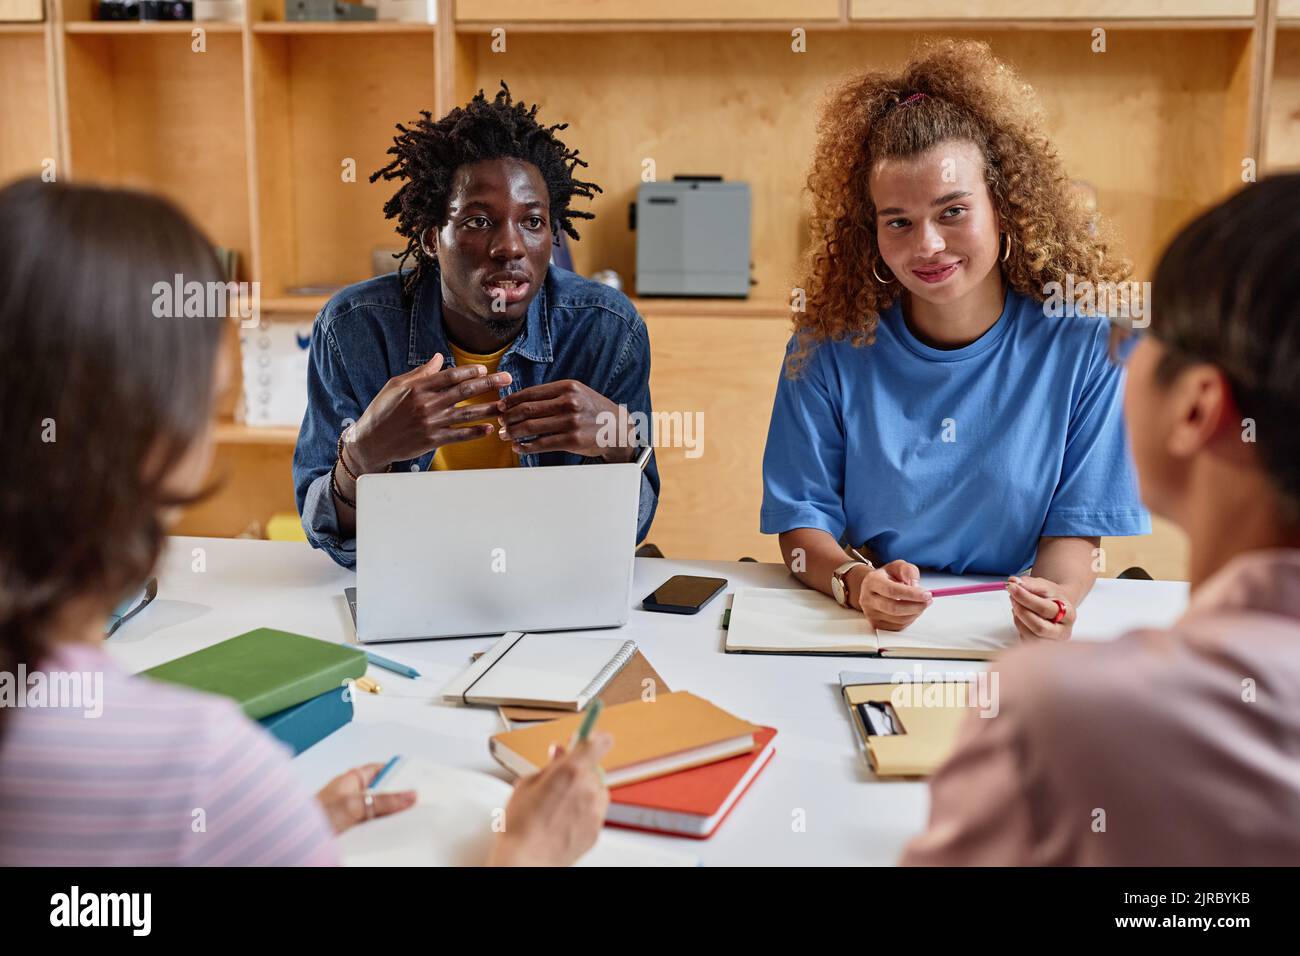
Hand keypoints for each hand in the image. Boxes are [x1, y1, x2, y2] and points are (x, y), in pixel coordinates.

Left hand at [315, 763, 416, 834]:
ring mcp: (350, 812)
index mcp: (351, 779)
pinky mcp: (349, 829)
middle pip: (382, 792)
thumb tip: (409, 795)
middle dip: (395, 798)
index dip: (398, 770)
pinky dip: (378, 830)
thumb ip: (383, 800)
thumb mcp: (355, 805)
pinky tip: (383, 834)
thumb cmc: (313, 816)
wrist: (294, 839)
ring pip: (377, 811)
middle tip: (411, 802)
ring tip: (398, 820)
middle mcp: (351, 794)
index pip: (380, 769)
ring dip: (385, 817)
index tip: (415, 775)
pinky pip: (371, 827)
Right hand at [345, 353, 512, 471]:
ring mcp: (431, 424)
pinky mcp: (432, 440)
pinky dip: (474, 432)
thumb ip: (420, 373)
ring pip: (465, 414)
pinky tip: (489, 429)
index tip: (485, 369)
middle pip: (463, 392)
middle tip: (507, 379)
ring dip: (488, 409)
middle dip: (488, 384)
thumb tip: (439, 358)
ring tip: (505, 405)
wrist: (371, 441)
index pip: (450, 376)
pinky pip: (458, 436)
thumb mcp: (396, 385)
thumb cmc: (382, 410)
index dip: (469, 372)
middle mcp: (426, 405)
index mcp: (418, 388)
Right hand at [487, 731, 613, 866]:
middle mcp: (588, 788)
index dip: (594, 737)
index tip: (589, 736)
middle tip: (558, 779)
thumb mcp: (526, 784)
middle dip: (578, 770)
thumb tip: (559, 754)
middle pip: (593, 768)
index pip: (599, 742)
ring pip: (596, 790)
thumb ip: (548, 765)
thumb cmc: (520, 826)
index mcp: (571, 770)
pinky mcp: (596, 830)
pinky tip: (562, 820)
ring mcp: (595, 810)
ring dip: (583, 791)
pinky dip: (584, 811)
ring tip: (558, 804)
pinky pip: (594, 812)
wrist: (525, 860)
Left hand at [497, 380, 635, 461]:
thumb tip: (520, 401)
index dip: (511, 400)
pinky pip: (542, 444)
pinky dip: (526, 446)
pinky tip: (519, 447)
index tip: (500, 406)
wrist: (618, 428)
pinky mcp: (572, 439)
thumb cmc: (592, 411)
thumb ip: (552, 395)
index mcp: (567, 387)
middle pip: (527, 409)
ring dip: (513, 432)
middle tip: (500, 422)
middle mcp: (569, 402)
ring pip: (531, 427)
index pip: (531, 392)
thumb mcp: (576, 394)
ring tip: (506, 435)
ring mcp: (571, 421)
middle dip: (508, 417)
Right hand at [854, 559, 931, 630]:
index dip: (911, 594)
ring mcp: (870, 613)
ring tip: (922, 604)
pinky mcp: (876, 624)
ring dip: (915, 613)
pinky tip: (912, 611)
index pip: (891, 590)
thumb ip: (909, 571)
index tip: (926, 594)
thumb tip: (915, 586)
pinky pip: (898, 627)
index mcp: (872, 582)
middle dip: (916, 606)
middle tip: (928, 600)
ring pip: (898, 620)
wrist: (873, 587)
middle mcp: (867, 599)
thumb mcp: (899, 566)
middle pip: (894, 608)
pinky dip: (910, 619)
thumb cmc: (887, 576)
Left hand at [1007, 575, 1075, 640]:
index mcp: (1069, 615)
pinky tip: (1020, 616)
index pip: (1044, 609)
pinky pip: (1025, 640)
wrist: (1057, 608)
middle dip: (1021, 611)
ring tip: (1016, 605)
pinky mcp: (1040, 648)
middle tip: (1012, 597)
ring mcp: (1052, 642)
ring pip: (1030, 636)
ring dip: (1018, 619)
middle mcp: (1063, 632)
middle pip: (1039, 627)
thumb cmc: (1052, 598)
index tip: (1012, 587)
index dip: (1025, 598)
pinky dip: (1019, 626)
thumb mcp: (1045, 586)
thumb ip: (1030, 584)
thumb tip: (1014, 582)